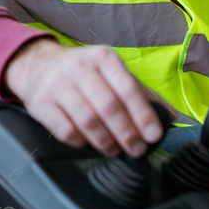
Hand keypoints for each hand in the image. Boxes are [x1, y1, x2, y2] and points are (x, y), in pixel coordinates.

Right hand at [3, 37, 176, 157]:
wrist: (37, 65)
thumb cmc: (82, 72)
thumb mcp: (111, 72)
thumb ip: (140, 93)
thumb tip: (171, 116)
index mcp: (102, 58)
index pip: (127, 88)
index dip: (143, 114)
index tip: (154, 135)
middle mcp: (79, 68)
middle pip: (108, 106)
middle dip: (126, 133)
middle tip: (137, 149)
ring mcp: (58, 85)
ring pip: (87, 120)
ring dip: (106, 141)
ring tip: (116, 150)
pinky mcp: (41, 103)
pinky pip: (66, 130)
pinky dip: (82, 142)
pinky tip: (90, 144)